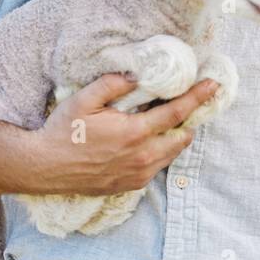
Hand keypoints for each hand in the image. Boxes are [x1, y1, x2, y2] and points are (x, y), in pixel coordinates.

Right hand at [26, 72, 218, 195]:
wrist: (46, 167)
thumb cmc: (63, 131)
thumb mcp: (84, 100)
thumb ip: (113, 84)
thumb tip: (137, 74)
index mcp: (133, 133)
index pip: (176, 113)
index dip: (197, 98)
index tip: (213, 86)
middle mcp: (142, 156)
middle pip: (182, 136)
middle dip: (191, 119)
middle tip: (194, 102)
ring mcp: (138, 174)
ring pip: (172, 154)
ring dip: (177, 136)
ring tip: (172, 120)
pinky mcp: (131, 185)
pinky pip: (157, 167)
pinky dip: (162, 152)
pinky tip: (150, 140)